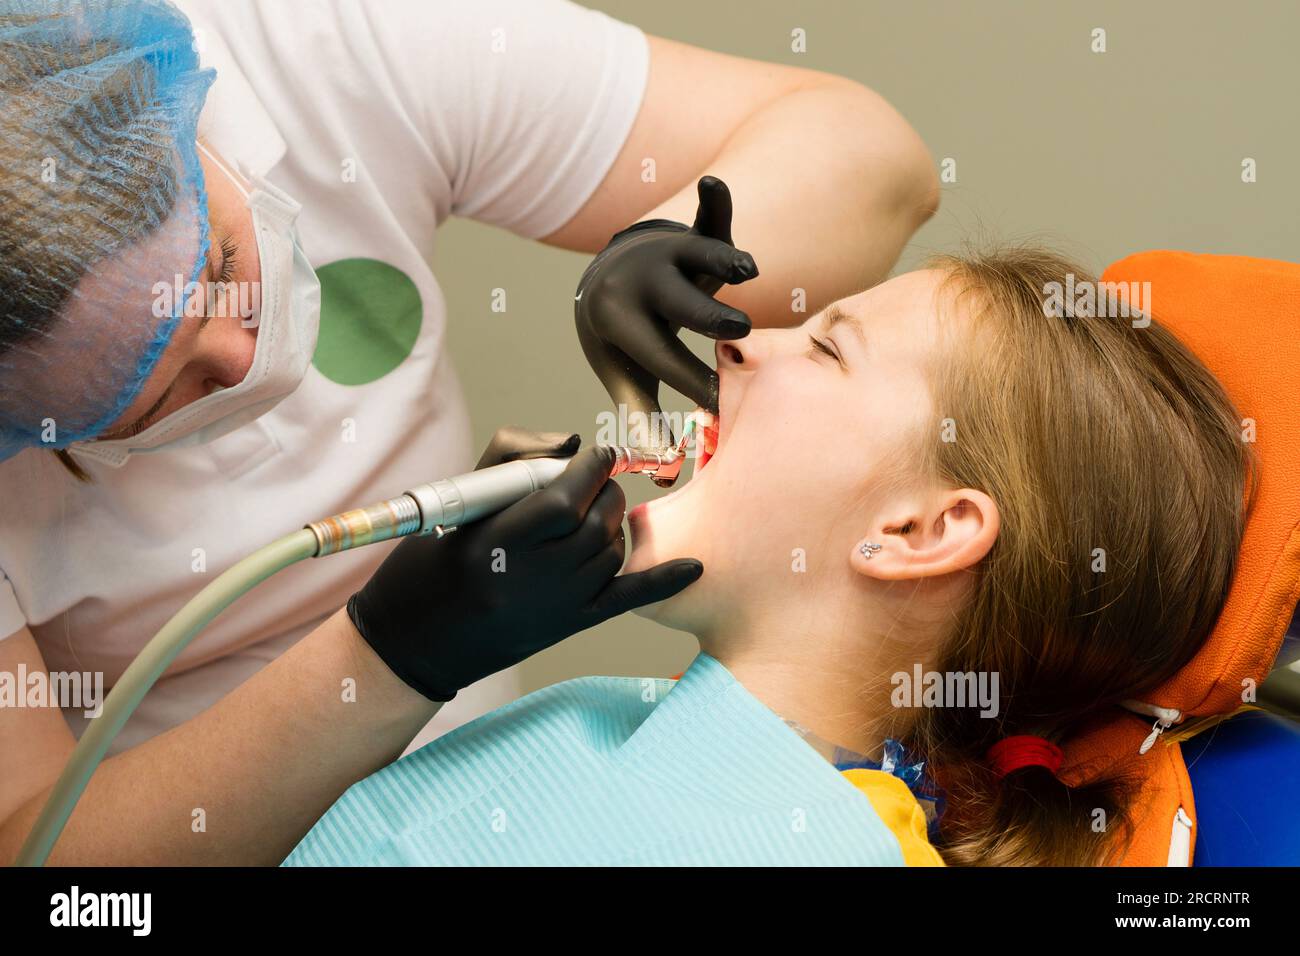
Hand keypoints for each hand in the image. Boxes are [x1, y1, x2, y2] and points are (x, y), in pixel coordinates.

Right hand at [346, 429, 703, 700]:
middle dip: (603, 492)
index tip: (598, 453)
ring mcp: (556, 605)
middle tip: (590, 484)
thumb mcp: (458, 500)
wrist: (418, 639)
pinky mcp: (569, 626)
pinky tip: (695, 568)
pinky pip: (627, 599)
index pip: (567, 497)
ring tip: (588, 516)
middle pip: (597, 521)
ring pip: (613, 549)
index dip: (592, 468)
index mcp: (499, 542)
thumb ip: (515, 457)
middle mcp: (532, 578)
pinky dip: (662, 581)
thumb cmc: (432, 560)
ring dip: (611, 524)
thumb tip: (574, 446)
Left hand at [575, 176, 757, 441]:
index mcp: (621, 323)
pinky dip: (715, 204)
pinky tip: (713, 186)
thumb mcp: (626, 374)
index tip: (722, 406)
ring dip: (721, 261)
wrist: (602, 281)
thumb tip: (660, 470)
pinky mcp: (689, 236)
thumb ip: (643, 418)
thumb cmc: (625, 342)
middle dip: (706, 315)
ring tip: (745, 271)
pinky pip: (706, 220)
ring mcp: (664, 254)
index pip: (662, 357)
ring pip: (695, 255)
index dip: (692, 383)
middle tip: (737, 330)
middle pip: (676, 301)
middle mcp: (640, 284)